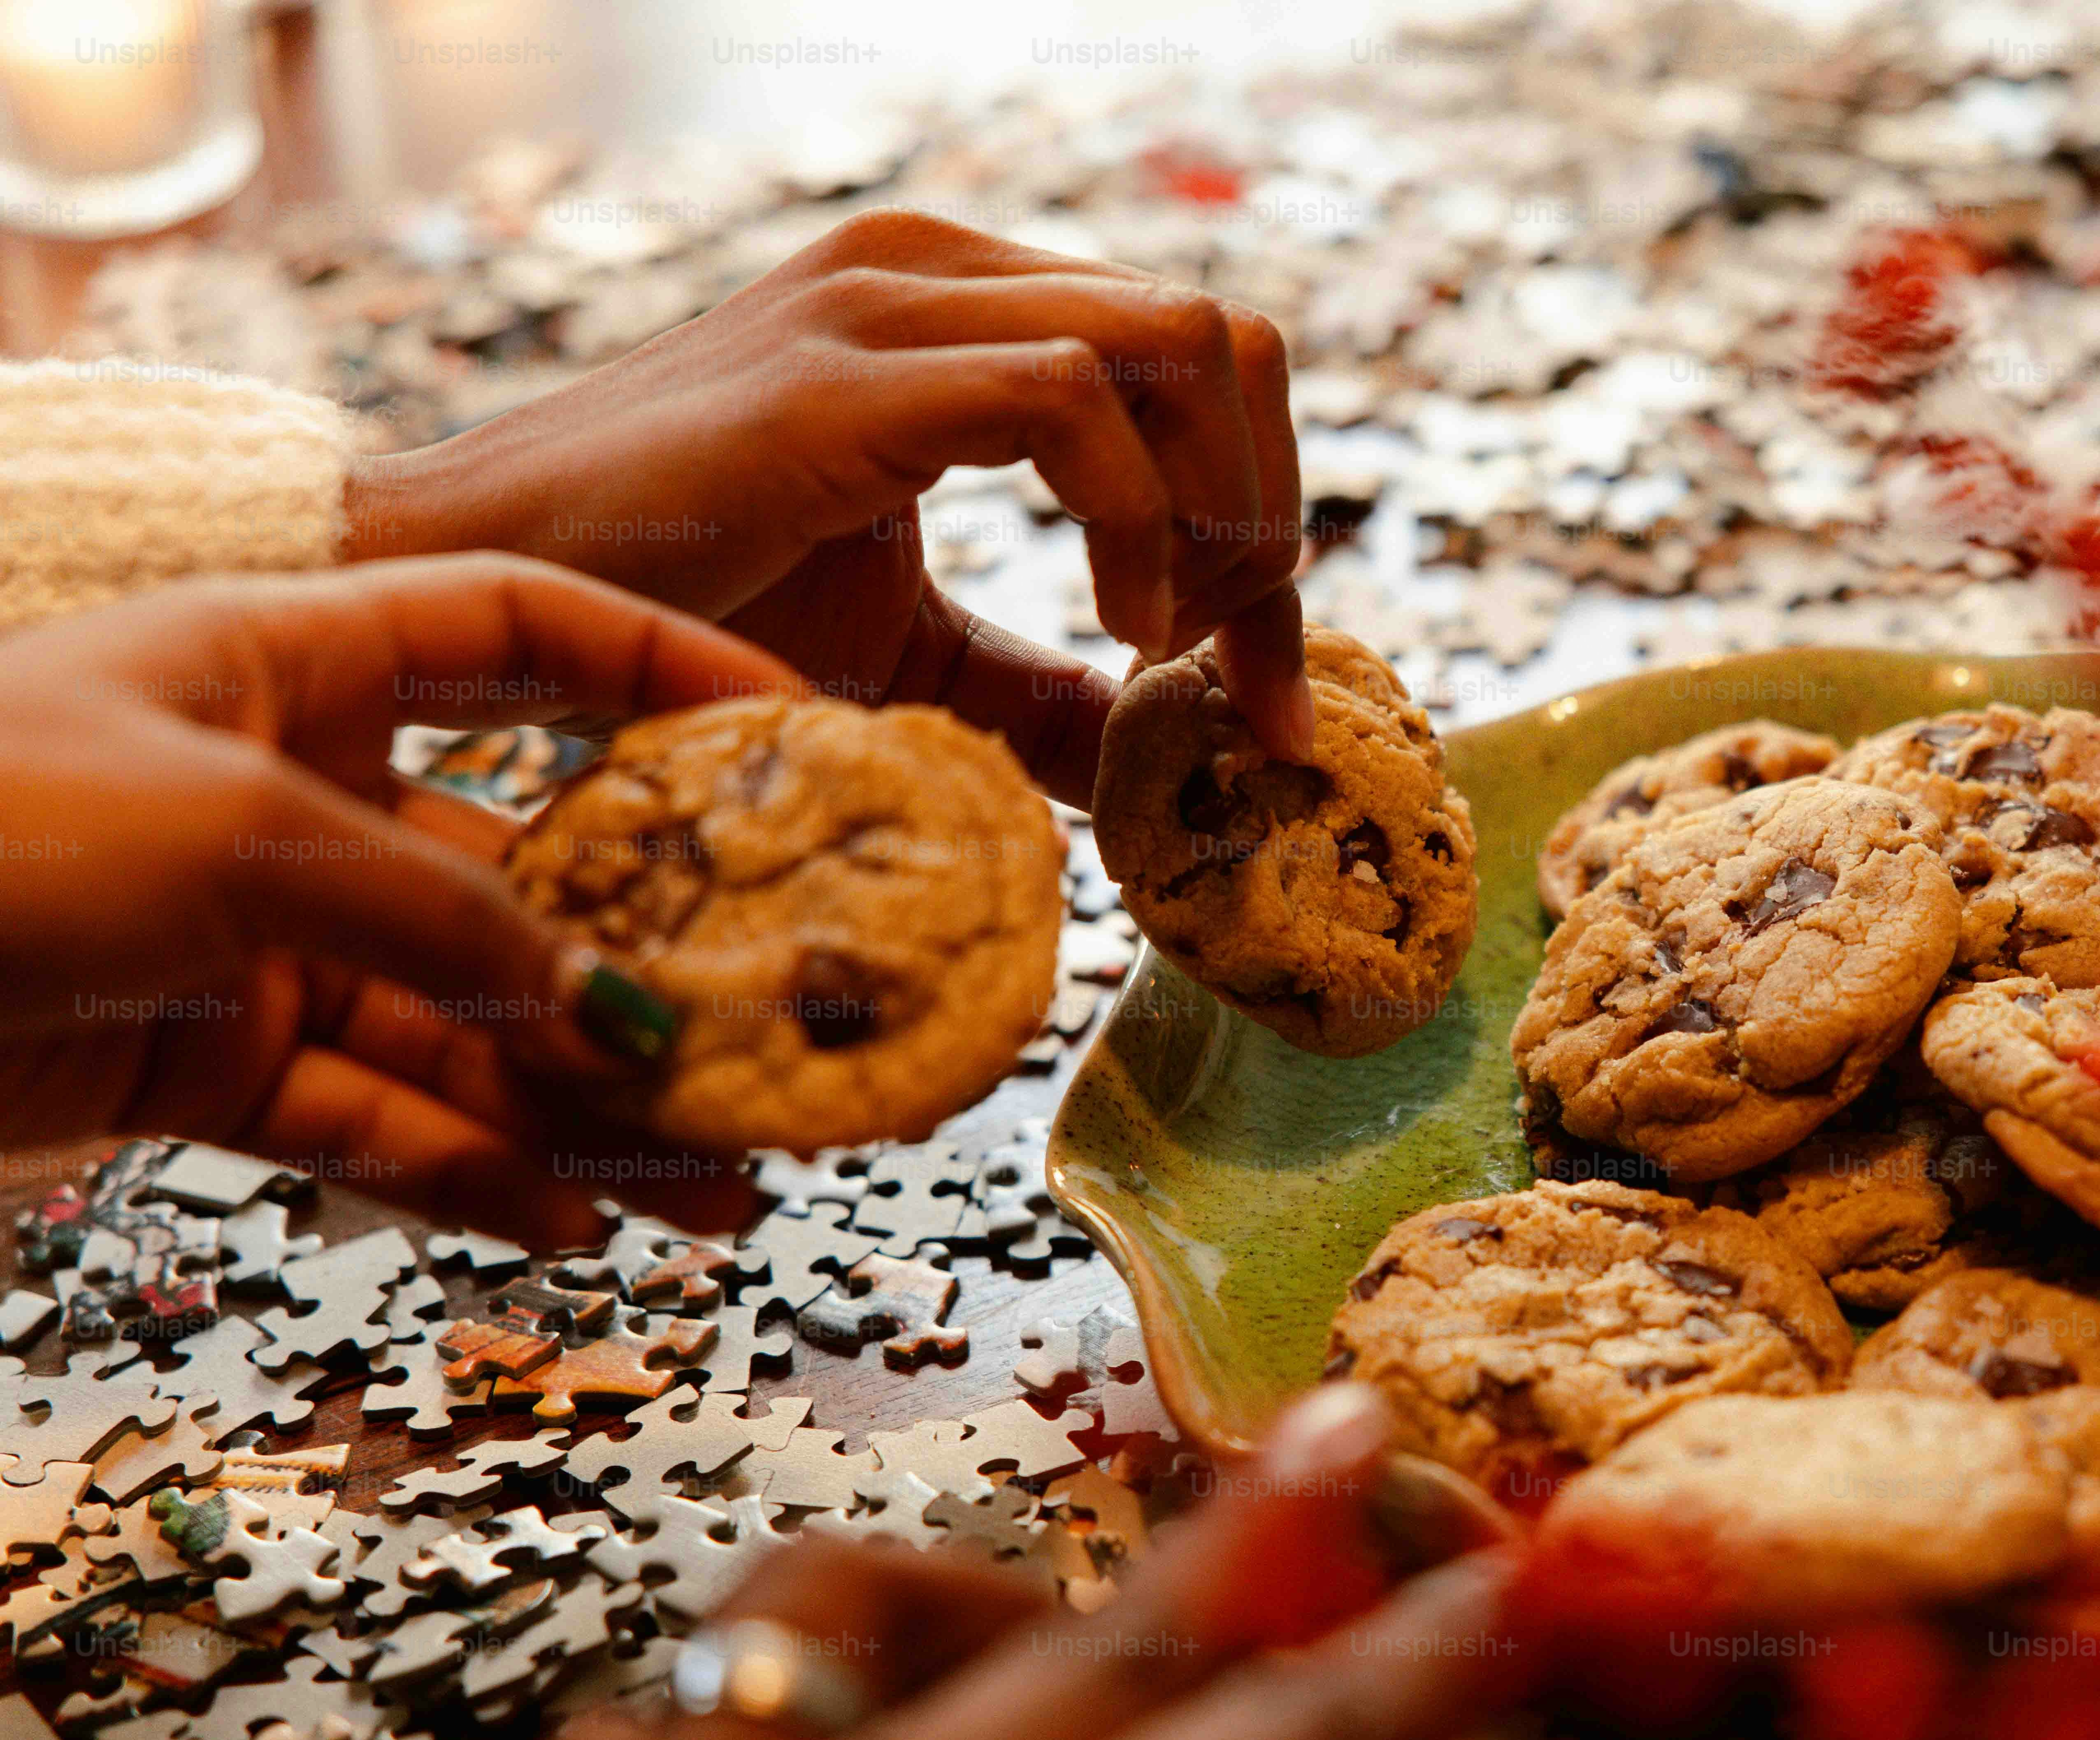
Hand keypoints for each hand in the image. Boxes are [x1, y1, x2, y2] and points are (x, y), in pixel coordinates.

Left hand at [0, 554, 798, 1245]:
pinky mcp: (199, 1064)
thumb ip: (434, 916)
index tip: (787, 733)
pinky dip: (467, 1177)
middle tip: (770, 1035)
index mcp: (280, 662)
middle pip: (512, 876)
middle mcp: (279, 792)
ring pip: (460, 1027)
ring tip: (713, 1186)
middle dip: (643, 964)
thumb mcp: (232, 830)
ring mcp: (246, 937)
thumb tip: (589, 1004)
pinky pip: (371, 1122)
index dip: (653, 671)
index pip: (510, 633)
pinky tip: (572, 1225)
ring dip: (584, 1109)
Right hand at [348, 208, 1312, 805]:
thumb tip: (1148, 755)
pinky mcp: (847, 378)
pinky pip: (1079, 402)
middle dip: (1271, 521)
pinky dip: (1143, 527)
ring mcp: (890, 304)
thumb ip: (1031, 688)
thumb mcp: (902, 650)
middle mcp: (938, 271)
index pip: (1202, 371)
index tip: (1269, 688)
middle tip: (1224, 669)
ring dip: (1226, 519)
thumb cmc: (677, 610)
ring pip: (1187, 347)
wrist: (474, 587)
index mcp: (964, 307)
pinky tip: (1118, 631)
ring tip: (1169, 649)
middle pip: (1229, 346)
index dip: (1271, 532)